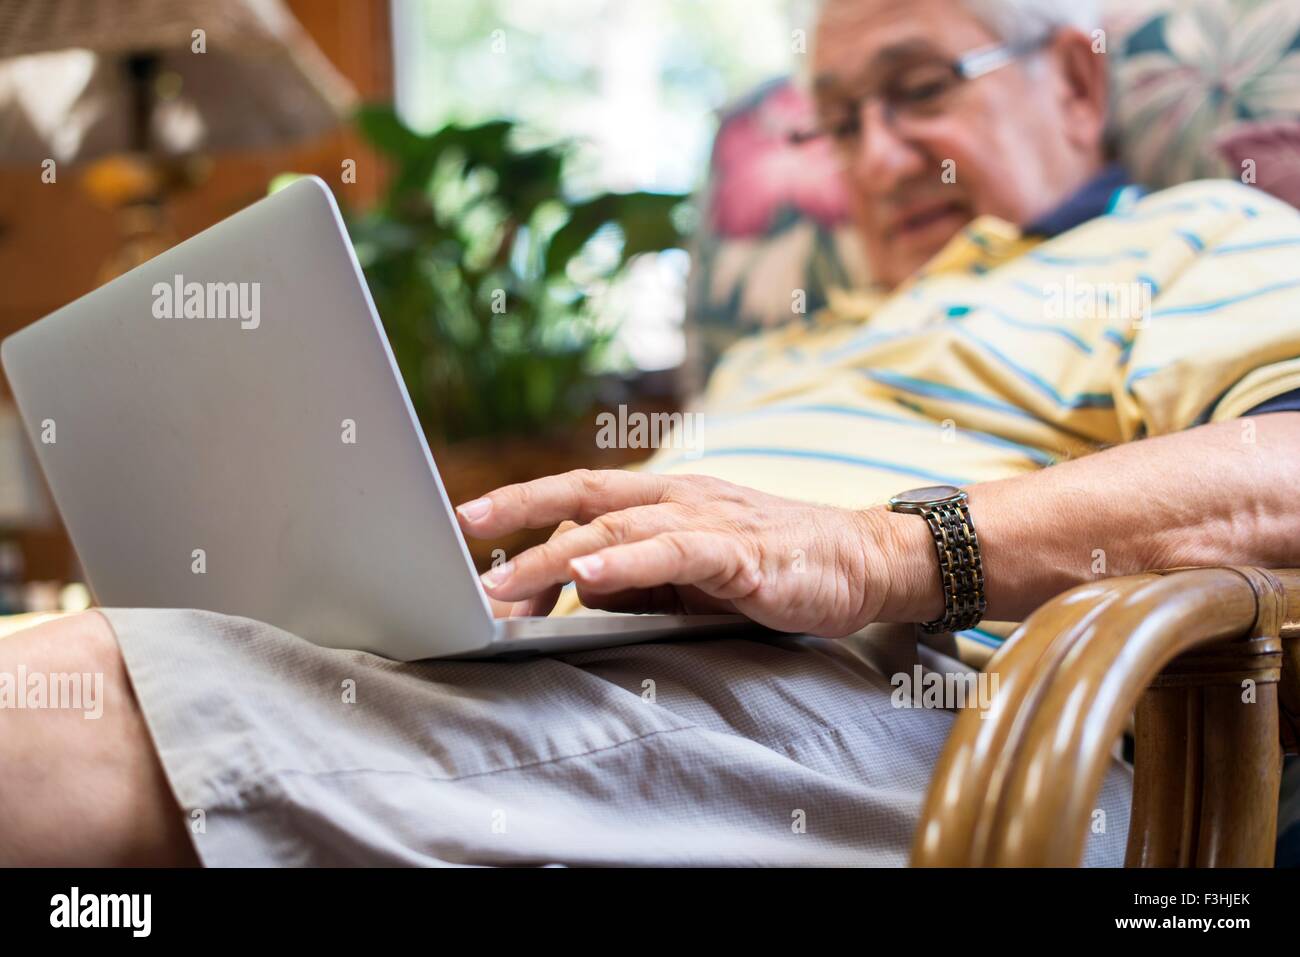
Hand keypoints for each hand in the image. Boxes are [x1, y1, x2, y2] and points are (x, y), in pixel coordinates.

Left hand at [455, 469, 924, 636]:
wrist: (860, 561)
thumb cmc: (771, 568)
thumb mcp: (689, 576)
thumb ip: (635, 577)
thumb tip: (575, 592)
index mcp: (663, 500)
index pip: (581, 494)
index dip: (524, 503)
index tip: (467, 525)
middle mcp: (678, 498)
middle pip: (585, 496)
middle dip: (518, 510)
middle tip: (460, 529)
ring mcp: (708, 520)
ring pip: (618, 527)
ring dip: (555, 556)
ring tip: (503, 580)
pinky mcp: (739, 551)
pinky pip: (673, 553)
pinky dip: (626, 563)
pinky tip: (586, 577)